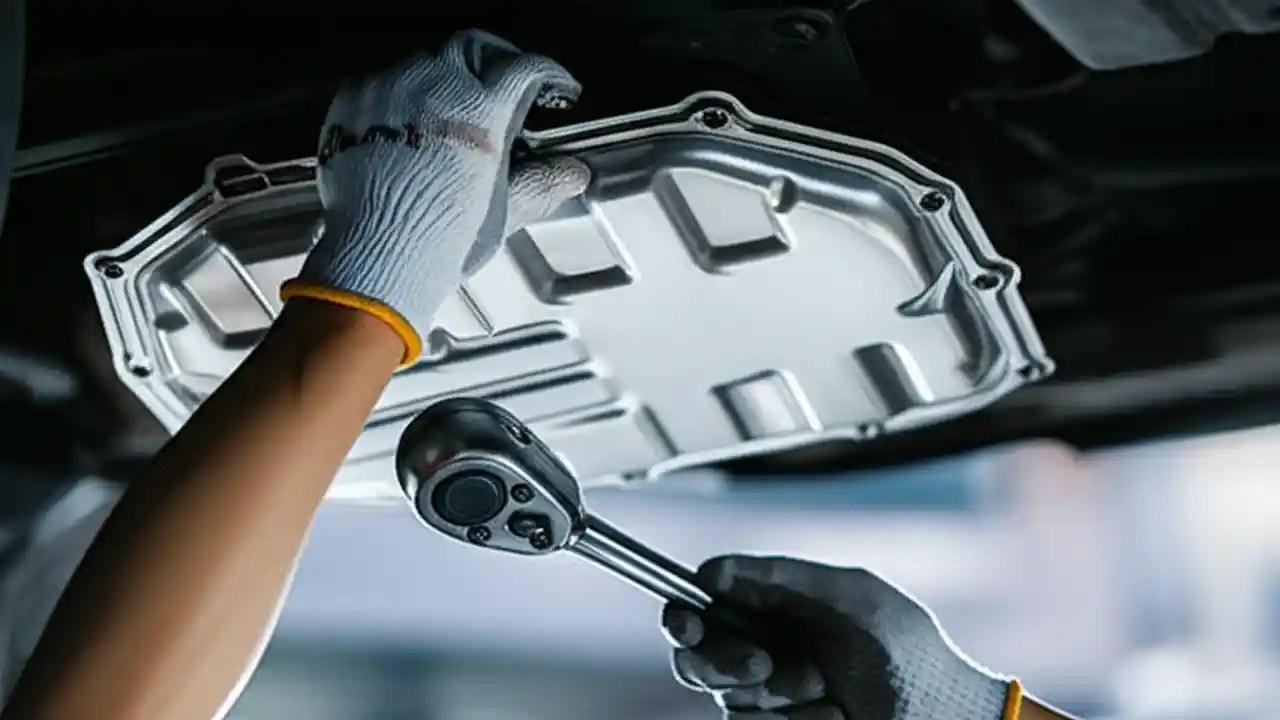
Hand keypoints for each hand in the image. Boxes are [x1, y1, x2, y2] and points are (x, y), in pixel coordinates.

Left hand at [282, 29, 590, 364]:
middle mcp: (436, 87)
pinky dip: (399, 95)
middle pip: (472, 47)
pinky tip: (407, 126)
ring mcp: (391, 89)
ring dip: (442, 79)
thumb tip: (572, 172)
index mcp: (482, 111)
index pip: (525, 67)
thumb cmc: (437, 238)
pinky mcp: (354, 101)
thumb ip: (544, 182)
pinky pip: (381, 80)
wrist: (375, 254)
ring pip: (423, 62)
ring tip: (449, 113)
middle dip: (493, 59)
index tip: (553, 85)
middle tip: (502, 80)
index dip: (548, 73)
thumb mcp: (505, 210)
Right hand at [663, 556, 1016, 719]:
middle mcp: (762, 652)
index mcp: (773, 608)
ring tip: (829, 693)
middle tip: (764, 666)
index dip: (683, 613)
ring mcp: (769, 701)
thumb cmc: (909, 654)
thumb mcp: (853, 598)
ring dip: (778, 699)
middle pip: (694, 656)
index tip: (690, 623)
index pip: (702, 605)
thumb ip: (784, 577)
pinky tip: (835, 718)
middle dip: (723, 662)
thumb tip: (713, 571)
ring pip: (726, 700)